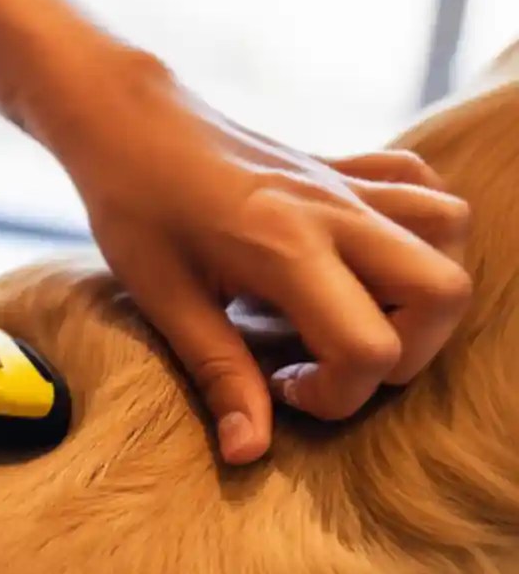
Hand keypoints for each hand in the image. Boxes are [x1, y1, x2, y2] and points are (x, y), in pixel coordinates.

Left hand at [42, 54, 470, 464]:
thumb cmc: (132, 205)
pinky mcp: (343, 165)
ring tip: (355, 309)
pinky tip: (364, 255)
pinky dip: (417, 226)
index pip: (371, 347)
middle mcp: (334, 211)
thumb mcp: (163, 298)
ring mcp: (345, 183)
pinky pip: (420, 185)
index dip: (338, 394)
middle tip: (333, 358)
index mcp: (287, 248)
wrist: (127, 120)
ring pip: (447, 232)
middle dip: (405, 351)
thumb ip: (217, 373)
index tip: (283, 387)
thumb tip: (248, 453)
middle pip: (442, 292)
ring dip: (420, 288)